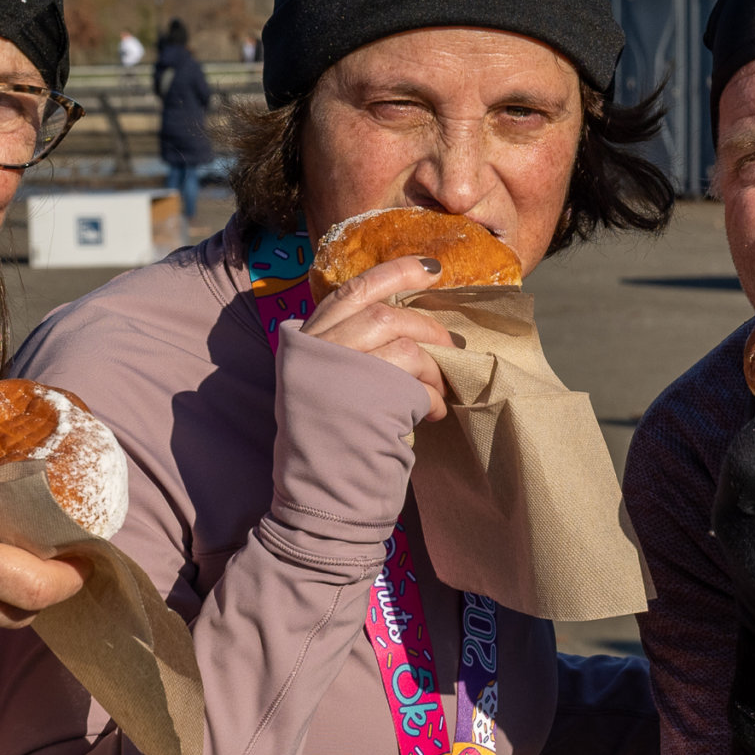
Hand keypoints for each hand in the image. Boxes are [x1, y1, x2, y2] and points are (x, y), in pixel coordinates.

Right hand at [300, 256, 453, 420]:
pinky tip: (432, 412)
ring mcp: (341, 378)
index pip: (352, 291)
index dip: (394, 274)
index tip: (431, 268)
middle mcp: (319, 353)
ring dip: (432, 368)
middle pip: (384, 318)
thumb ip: (346, 346)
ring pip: (405, 350)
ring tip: (438, 389)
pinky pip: (414, 388)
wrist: (320, 486)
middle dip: (425, 328)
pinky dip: (432, 398)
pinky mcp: (368, 406)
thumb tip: (398, 320)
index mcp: (307, 341)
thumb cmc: (329, 432)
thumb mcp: (322, 379)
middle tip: (448, 347)